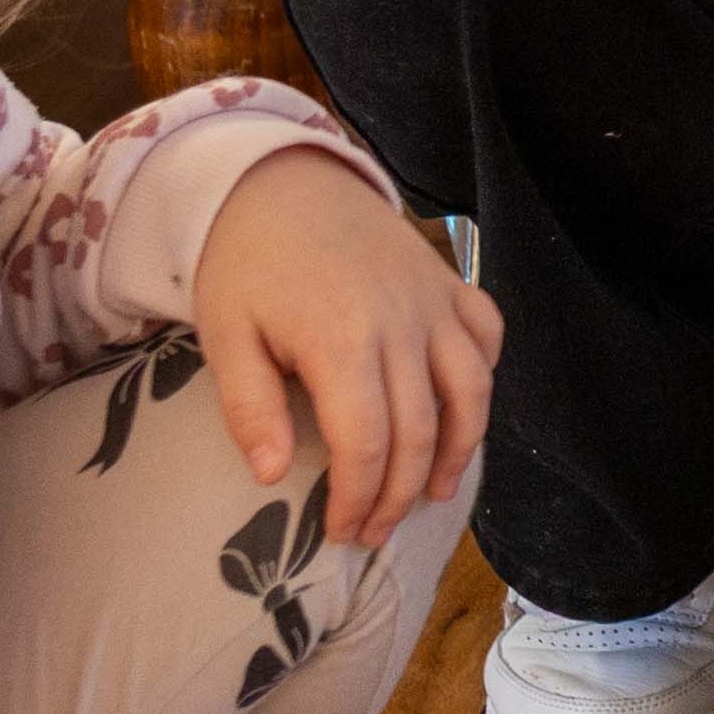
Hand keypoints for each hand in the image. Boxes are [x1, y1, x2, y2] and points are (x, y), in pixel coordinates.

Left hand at [186, 145, 501, 553]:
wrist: (280, 182)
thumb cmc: (245, 266)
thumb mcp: (226, 336)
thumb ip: (250, 408)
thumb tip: (274, 476)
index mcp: (341, 340)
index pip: (367, 444)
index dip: (358, 498)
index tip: (340, 531)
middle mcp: (401, 322)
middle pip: (421, 431)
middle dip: (400, 494)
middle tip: (374, 530)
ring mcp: (434, 300)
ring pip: (471, 391)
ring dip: (458, 451)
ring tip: (436, 493)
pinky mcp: (450, 283)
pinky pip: (487, 337)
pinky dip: (482, 378)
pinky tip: (462, 411)